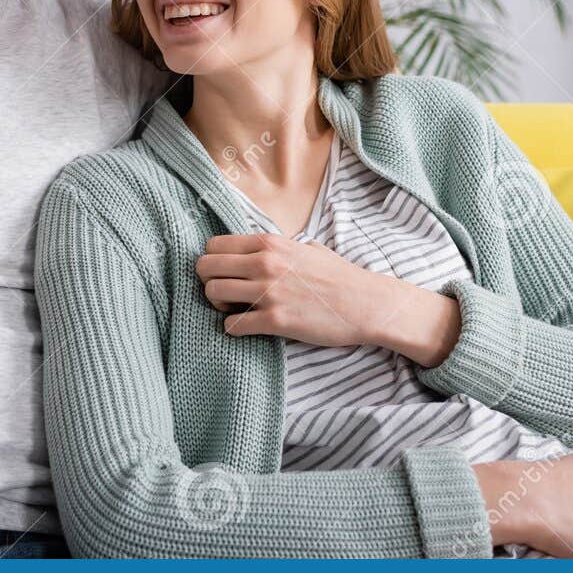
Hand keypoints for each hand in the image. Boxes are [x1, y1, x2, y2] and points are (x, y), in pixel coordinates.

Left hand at [196, 232, 398, 348]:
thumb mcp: (307, 248)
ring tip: (233, 311)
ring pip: (212, 293)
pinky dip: (233, 329)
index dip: (213, 262)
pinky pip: (232, 325)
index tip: (224, 274)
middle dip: (208, 282)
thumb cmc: (340, 277)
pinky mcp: (276, 321)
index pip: (213, 245)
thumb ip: (281, 247)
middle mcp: (265, 263)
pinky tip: (246, 328)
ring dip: (217, 306)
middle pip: (205, 268)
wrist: (367, 304)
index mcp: (270, 243)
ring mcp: (269, 292)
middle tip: (224, 295)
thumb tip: (266, 248)